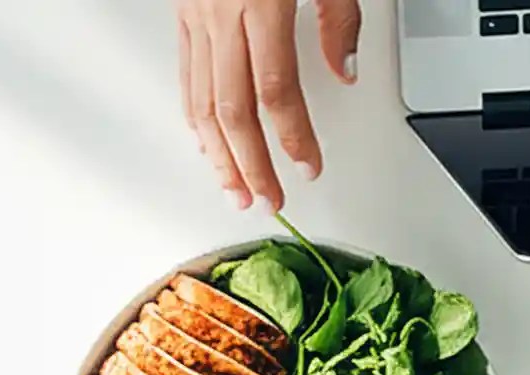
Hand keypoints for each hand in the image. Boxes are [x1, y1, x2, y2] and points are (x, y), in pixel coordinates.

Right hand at [177, 0, 360, 213]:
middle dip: (252, 166)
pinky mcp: (182, 13)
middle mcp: (221, 14)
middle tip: (268, 199)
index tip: (308, 166)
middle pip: (234, 111)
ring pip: (201, 102)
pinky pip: (186, 77)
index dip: (293, 136)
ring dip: (219, 157)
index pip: (277, 90)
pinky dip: (196, 119)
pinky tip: (210, 145)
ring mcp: (196, 16)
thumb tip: (346, 70)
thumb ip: (339, 18)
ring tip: (236, 191)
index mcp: (261, 2)